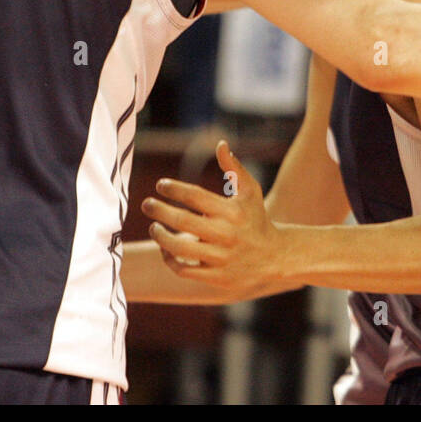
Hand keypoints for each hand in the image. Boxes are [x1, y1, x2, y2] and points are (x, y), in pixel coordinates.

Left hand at [142, 141, 288, 294]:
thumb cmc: (256, 218)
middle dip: (159, 210)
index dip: (174, 189)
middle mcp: (226, 235)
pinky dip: (170, 260)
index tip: (161, 185)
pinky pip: (184, 270)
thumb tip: (220, 144)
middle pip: (183, 221)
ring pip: (179, 249)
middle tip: (147, 204)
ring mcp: (221, 258)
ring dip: (161, 237)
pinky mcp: (216, 278)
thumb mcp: (251, 191)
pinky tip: (165, 249)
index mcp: (231, 212)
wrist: (274, 257)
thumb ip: (234, 168)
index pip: (195, 196)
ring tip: (154, 227)